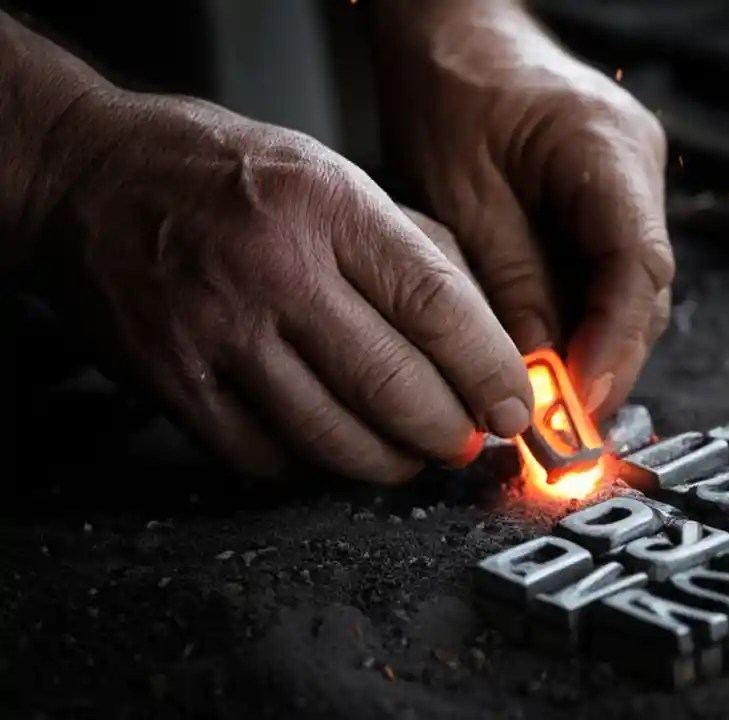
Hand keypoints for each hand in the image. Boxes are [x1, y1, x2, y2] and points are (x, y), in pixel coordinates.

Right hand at [31, 88, 533, 482]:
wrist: (86, 178)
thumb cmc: (224, 174)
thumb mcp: (334, 176)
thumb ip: (414, 251)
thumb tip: (486, 339)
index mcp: (327, 208)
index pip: (436, 306)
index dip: (488, 371)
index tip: (514, 407)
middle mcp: (274, 269)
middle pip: (393, 385)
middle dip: (450, 431)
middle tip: (469, 441)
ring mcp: (217, 330)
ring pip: (333, 436)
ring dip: (390, 462)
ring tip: (410, 452)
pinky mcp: (174, 381)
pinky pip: (265, 456)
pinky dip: (312, 467)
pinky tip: (332, 446)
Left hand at [370, 0, 674, 417]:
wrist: (453, 34)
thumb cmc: (449, 86)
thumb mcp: (461, 191)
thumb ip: (507, 279)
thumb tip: (538, 368)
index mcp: (606, 148)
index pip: (637, 264)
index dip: (615, 342)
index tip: (583, 401)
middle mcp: (636, 166)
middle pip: (645, 289)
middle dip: (606, 361)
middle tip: (566, 429)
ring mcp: (630, 184)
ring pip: (630, 290)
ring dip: (595, 349)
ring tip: (554, 409)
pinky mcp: (608, 202)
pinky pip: (607, 275)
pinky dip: (581, 322)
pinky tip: (552, 361)